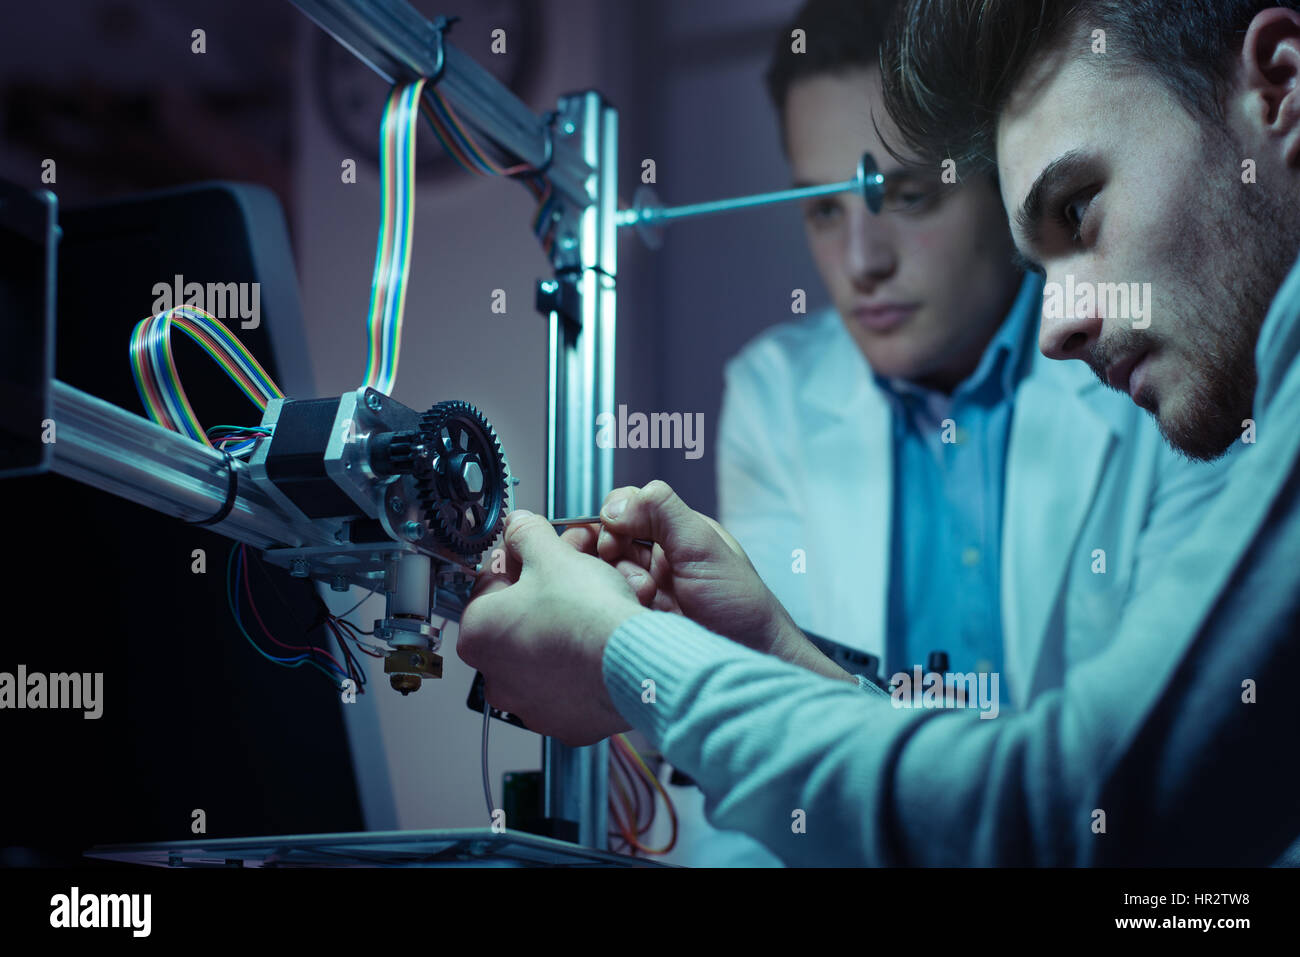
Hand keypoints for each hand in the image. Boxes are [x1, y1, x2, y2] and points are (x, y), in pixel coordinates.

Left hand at [457, 510, 646, 745]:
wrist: (634, 663)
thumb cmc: (588, 616)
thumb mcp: (552, 556)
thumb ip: (526, 534)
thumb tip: (516, 524)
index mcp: (478, 633)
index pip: (489, 583)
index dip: (518, 562)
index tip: (539, 556)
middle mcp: (495, 676)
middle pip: (515, 622)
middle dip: (541, 599)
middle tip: (571, 582)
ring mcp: (529, 704)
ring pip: (542, 657)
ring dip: (560, 634)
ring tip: (591, 615)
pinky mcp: (564, 722)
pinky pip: (568, 688)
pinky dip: (580, 669)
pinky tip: (600, 649)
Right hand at [578, 480, 853, 683]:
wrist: (752, 659)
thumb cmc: (741, 604)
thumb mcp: (703, 546)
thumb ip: (663, 512)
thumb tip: (615, 504)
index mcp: (676, 531)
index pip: (627, 507)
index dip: (612, 519)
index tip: (612, 537)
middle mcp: (658, 556)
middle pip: (609, 539)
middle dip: (611, 554)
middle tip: (621, 567)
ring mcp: (647, 589)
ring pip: (606, 573)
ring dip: (617, 582)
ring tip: (643, 597)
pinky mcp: (639, 618)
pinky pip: (611, 604)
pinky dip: (616, 607)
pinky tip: (637, 614)